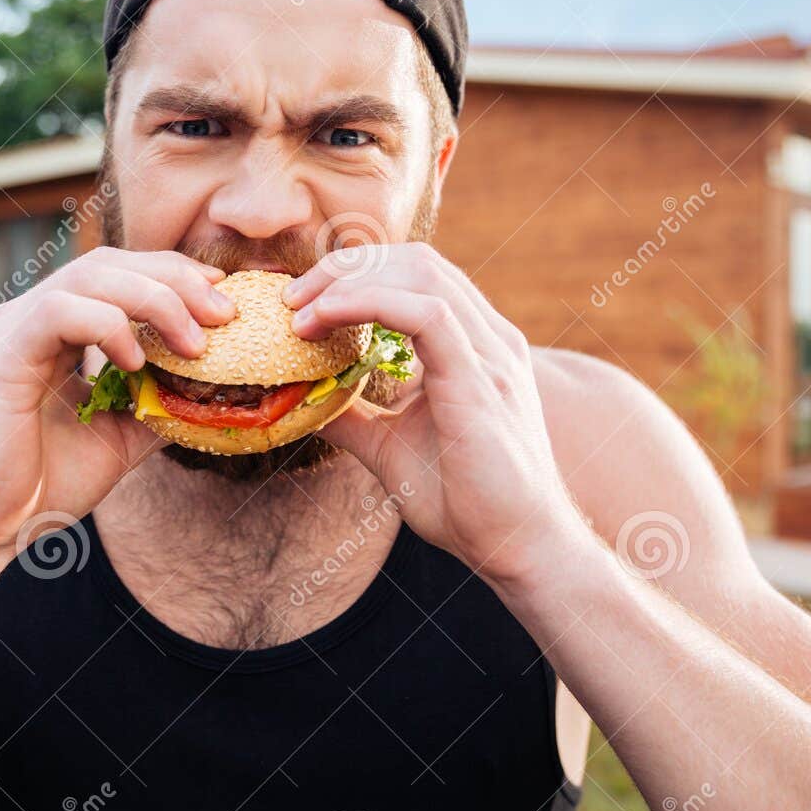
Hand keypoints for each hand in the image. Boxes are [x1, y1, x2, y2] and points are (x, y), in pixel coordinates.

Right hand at [0, 247, 235, 554]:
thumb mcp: (121, 435)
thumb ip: (156, 402)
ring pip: (89, 275)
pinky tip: (136, 362)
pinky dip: (108, 326)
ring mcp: (12, 329)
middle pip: (109, 262)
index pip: (117, 272)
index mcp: (54, 328)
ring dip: (154, 299)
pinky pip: (60, 311)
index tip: (221, 297)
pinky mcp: (2, 353)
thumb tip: (214, 387)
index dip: (172, 274)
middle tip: (223, 314)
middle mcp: (29, 317)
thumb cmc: (46, 483)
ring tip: (193, 343)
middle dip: (175, 280)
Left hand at [284, 242, 586, 587]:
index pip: (416, 275)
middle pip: (415, 261)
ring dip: (350, 281)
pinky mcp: (482, 381)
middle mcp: (489, 339)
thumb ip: (352, 418)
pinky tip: (326, 321)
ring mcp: (491, 356)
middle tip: (291, 298)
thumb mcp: (390, 448)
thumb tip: (300, 402)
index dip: (355, 273)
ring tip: (301, 309)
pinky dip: (369, 304)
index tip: (302, 302)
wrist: (519, 548)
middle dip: (345, 267)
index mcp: (474, 346)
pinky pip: (427, 315)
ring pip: (421, 275)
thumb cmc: (466, 502)